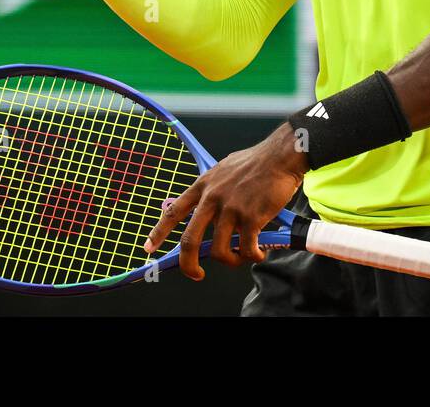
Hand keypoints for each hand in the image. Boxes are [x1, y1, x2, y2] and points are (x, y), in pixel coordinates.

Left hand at [144, 123, 306, 280]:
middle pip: (190, 240)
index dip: (159, 232)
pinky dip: (253, 256)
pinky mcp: (251, 217)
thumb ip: (215, 188)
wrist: (280, 156)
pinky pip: (247, 248)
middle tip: (195, 273)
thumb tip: (211, 206)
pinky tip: (260, 252)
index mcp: (204, 185)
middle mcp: (213, 198)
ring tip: (241, 257)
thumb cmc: (257, 162)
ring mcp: (231, 209)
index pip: (174, 211)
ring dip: (231, 261)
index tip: (149, 248)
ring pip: (220, 250)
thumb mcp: (224, 168)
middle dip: (188, 263)